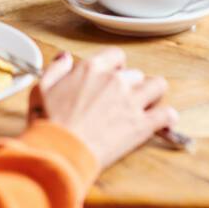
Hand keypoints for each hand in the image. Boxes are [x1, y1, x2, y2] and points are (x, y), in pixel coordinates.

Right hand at [29, 49, 177, 170]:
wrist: (60, 152)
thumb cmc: (48, 124)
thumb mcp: (41, 89)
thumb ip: (56, 70)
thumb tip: (64, 58)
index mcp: (92, 69)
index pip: (116, 56)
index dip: (116, 67)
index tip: (112, 76)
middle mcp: (115, 81)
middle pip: (135, 74)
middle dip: (130, 85)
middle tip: (121, 100)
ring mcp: (131, 102)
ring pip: (157, 86)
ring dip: (153, 94)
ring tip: (146, 106)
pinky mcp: (142, 125)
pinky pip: (167, 114)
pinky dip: (167, 118)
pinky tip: (162, 123)